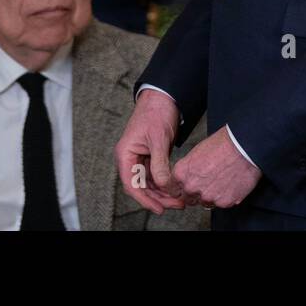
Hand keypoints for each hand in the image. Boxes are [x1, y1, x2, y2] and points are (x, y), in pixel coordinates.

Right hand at [115, 89, 186, 213]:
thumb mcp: (159, 138)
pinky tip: (176, 188)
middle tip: (177, 204)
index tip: (158, 208)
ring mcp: (139, 158)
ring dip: (163, 192)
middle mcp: (129, 158)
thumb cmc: (156, 112)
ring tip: (180, 199)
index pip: (130, 184)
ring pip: (149, 183)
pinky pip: (155, 175)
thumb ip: (159, 163)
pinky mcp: (149, 157)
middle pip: (140, 186)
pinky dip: (164, 183)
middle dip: (158, 197)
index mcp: (125, 153)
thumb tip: (163, 185)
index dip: (144, 199)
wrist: (163, 97)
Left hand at [173, 126, 261, 208]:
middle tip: (207, 182)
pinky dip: (225, 196)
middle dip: (195, 192)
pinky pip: (220, 204)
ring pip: (204, 202)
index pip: (173, 189)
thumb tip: (189, 176)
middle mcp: (192, 187)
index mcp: (182, 173)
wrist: (243, 147)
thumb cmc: (222, 144)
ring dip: (210, 195)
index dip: (181, 187)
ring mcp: (207, 196)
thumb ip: (188, 168)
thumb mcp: (196, 151)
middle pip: (188, 198)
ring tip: (220, 181)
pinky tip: (229, 183)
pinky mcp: (223, 202)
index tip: (186, 186)